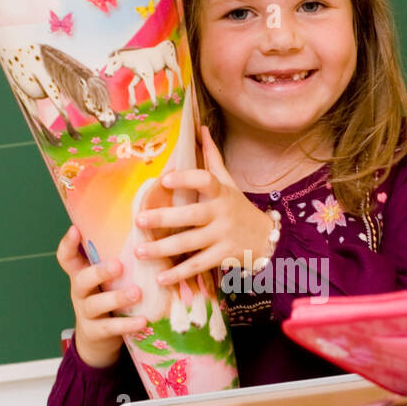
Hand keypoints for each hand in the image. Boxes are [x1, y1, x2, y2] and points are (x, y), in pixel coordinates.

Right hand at [56, 224, 148, 368]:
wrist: (99, 339)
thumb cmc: (110, 298)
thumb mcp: (109, 280)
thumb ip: (120, 260)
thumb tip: (149, 231)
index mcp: (82, 274)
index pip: (67, 258)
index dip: (68, 244)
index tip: (75, 229)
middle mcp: (80, 292)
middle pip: (82, 279)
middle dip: (99, 272)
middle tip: (119, 265)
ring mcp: (85, 313)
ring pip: (96, 304)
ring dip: (116, 298)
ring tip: (137, 293)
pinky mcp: (95, 332)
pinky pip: (109, 328)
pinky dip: (126, 325)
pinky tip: (143, 322)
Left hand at [133, 125, 273, 284]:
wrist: (268, 239)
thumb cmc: (239, 208)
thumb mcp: (229, 183)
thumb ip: (212, 158)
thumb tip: (201, 128)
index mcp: (220, 192)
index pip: (205, 180)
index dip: (186, 179)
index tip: (164, 180)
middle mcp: (222, 213)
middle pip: (191, 215)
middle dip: (163, 218)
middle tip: (139, 221)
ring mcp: (223, 236)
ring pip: (190, 243)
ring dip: (163, 249)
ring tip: (140, 252)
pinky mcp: (224, 256)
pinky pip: (198, 265)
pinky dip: (179, 274)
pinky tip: (160, 278)